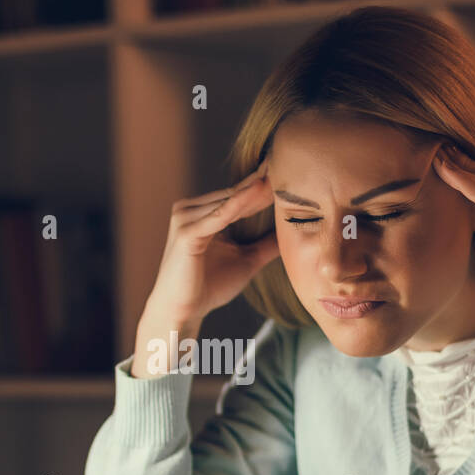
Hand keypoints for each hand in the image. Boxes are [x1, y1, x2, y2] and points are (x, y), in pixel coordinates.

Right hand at [143, 160, 279, 329]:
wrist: (181, 312)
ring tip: (281, 174)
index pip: (237, 195)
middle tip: (293, 162)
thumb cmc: (208, 288)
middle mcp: (190, 210)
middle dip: (262, 182)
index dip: (263, 186)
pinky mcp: (187, 232)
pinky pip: (220, 216)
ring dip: (256, 189)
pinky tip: (260, 190)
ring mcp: (186, 219)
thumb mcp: (245, 260)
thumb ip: (265, 245)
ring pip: (229, 201)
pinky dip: (240, 203)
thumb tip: (291, 233)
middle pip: (234, 193)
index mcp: (201, 214)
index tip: (291, 172)